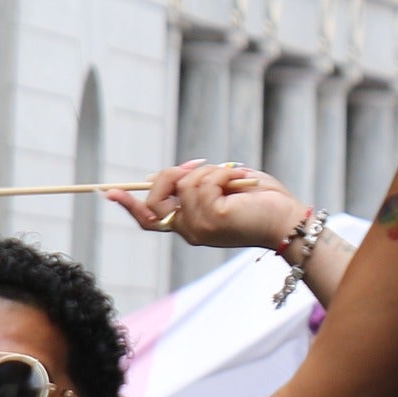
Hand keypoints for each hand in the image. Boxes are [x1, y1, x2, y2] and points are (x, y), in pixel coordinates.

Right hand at [111, 163, 309, 252]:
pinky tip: (242, 184)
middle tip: (205, 165)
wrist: (289, 219)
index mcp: (189, 226)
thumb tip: (166, 174)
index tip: (108, 192)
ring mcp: (199, 228)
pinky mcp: (212, 220)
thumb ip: (193, 182)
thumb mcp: (220, 185)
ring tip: (237, 180)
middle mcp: (189, 232)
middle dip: (176, 172)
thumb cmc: (261, 201)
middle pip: (158, 194)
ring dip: (212, 172)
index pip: (149, 219)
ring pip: (184, 183)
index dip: (127, 204)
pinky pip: (204, 182)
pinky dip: (224, 174)